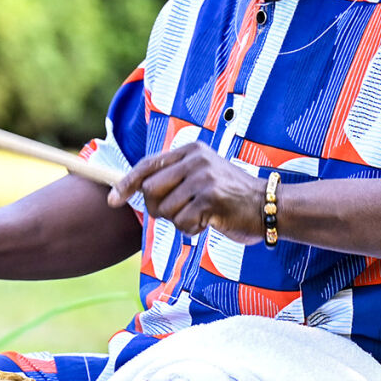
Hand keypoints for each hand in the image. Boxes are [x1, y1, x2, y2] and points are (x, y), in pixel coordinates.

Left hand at [106, 141, 264, 241]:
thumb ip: (174, 179)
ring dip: (179, 221)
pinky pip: (182, 222)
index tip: (112, 199)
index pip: (148, 165)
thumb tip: (136, 190)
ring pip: (165, 209)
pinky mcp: (211, 197)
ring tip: (201, 216)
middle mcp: (195, 160)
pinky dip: (192, 229)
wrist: (268, 206)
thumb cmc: (231, 197)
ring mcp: (203, 177)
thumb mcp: (201, 177)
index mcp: (190, 151)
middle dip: (158, 209)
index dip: (126, 183)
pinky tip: (209, 222)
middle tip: (180, 213)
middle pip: (150, 190)